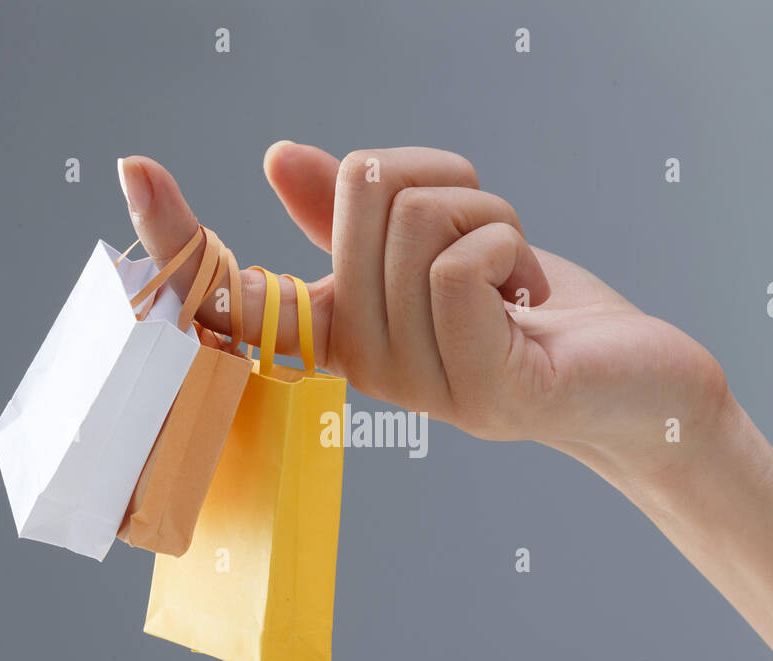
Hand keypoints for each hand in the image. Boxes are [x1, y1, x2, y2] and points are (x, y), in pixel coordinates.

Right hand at [118, 145, 730, 486]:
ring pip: (418, 219)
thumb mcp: (447, 249)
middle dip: (449, 176)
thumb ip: (360, 214)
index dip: (180, 230)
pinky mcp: (486, 390)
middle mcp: (368, 365)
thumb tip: (280, 159)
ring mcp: (422, 387)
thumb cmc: (539, 317)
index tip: (132, 171)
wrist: (640, 386)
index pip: (244, 287)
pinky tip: (531, 293)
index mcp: (347, 327)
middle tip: (488, 235)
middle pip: (365, 189)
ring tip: (516, 272)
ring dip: (492, 212)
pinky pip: (458, 268)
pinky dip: (508, 244)